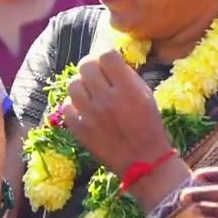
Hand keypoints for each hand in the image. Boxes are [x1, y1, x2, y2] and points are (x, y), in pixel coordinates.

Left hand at [65, 50, 172, 178]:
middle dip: (92, 66)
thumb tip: (110, 60)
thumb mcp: (147, 96)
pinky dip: (74, 105)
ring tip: (90, 92)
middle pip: (86, 66)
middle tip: (97, 74)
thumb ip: (128, 77)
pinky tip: (84, 108)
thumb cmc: (149, 127)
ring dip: (82, 85)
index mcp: (128, 90)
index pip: (107, 55)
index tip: (110, 62)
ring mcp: (90, 114)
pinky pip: (67, 106)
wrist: (143, 162)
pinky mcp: (79, 129)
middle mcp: (106, 99)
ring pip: (73, 84)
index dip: (108, 55)